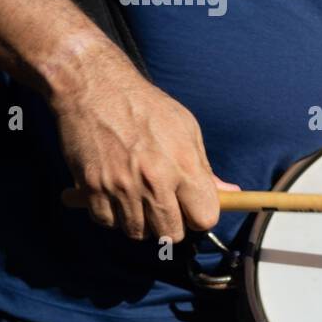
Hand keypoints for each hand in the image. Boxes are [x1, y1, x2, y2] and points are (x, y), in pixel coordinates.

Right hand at [50, 45, 235, 241]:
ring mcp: (121, 187)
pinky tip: (116, 195)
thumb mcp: (187, 129)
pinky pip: (107, 222)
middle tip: (166, 207)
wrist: (95, 88)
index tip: (193, 209)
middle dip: (172, 225)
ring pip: (137, 232)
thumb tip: (230, 193)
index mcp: (183, 165)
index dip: (201, 216)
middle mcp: (153, 180)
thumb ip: (205, 168)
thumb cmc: (146, 106)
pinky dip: (112, 215)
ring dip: (141, 221)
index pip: (204, 218)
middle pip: (172, 233)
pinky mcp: (91, 188)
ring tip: (139, 198)